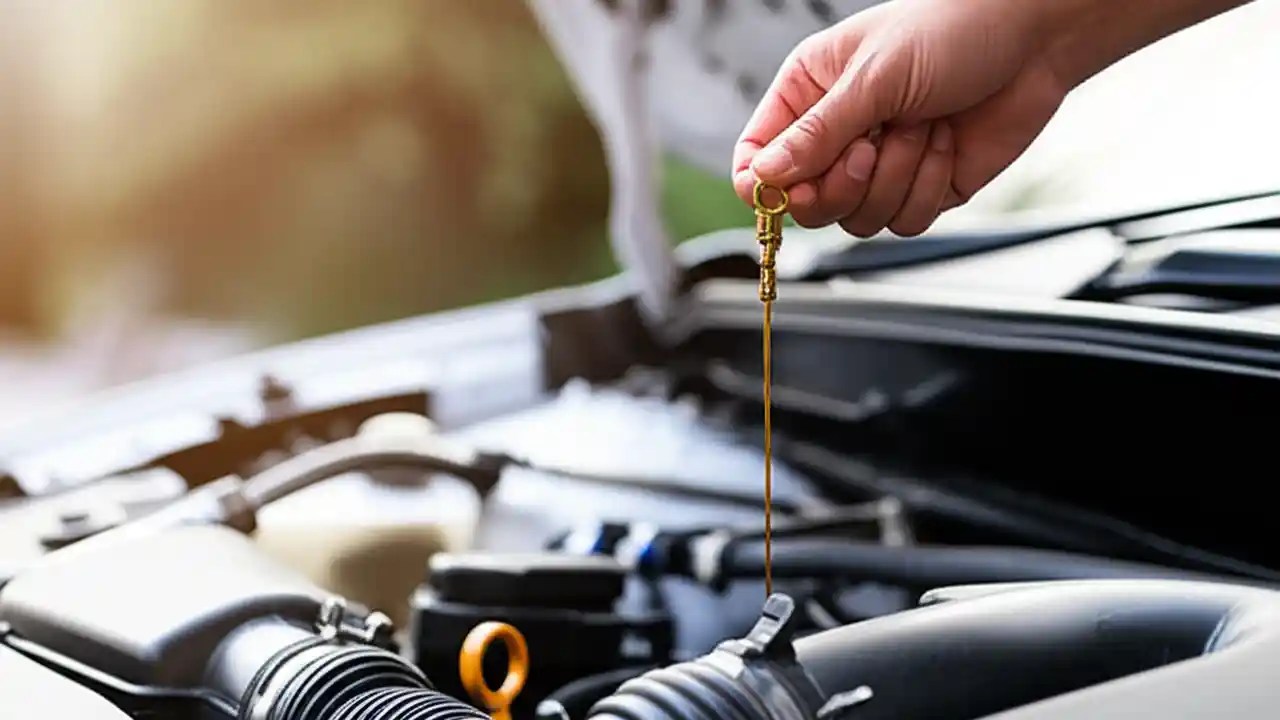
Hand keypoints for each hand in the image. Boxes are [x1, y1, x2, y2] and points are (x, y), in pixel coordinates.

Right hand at [732, 0, 1068, 236]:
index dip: (765, 185)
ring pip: (856, 219)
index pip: (757, 158)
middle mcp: (838, 134)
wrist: (1033, 39)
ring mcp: (879, 166)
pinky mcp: (920, 188)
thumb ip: (815, 134)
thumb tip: (763, 177)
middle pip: (806, 203)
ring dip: (895, 177)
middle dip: (842, 184)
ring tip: (922, 126)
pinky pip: (904, 220)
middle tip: (868, 149)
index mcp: (808, 94)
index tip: (789, 189)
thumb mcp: (872, 78)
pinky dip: (927, 186)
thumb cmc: (951, 31)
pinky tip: (945, 142)